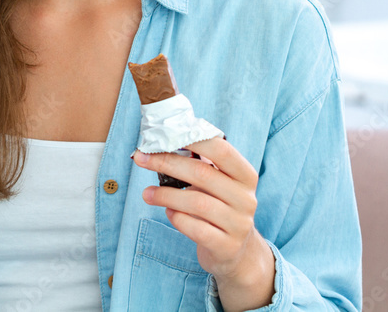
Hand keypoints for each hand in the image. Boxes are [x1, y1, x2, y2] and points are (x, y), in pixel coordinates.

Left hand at [133, 137, 274, 311]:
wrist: (235, 252)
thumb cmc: (218, 207)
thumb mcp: (217, 184)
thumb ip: (199, 164)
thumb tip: (162, 142)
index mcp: (244, 176)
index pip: (221, 150)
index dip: (193, 140)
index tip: (165, 135)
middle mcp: (246, 198)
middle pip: (203, 174)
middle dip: (167, 163)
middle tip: (142, 159)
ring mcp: (239, 224)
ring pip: (197, 203)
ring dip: (165, 194)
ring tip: (146, 193)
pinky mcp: (226, 246)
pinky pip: (196, 229)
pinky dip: (177, 218)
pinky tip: (168, 213)